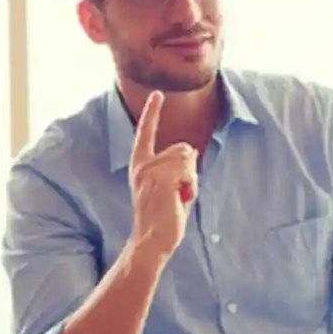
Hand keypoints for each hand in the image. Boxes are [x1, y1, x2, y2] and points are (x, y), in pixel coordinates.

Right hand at [128, 91, 197, 259]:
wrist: (151, 240)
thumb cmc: (162, 218)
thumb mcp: (167, 187)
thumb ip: (174, 169)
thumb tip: (190, 153)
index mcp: (141, 165)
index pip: (146, 132)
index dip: (152, 112)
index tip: (156, 93)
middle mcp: (143, 164)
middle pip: (184, 149)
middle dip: (190, 170)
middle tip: (178, 194)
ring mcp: (151, 171)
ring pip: (189, 159)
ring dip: (191, 179)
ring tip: (178, 198)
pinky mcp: (161, 178)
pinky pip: (189, 171)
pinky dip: (190, 186)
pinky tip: (179, 200)